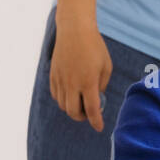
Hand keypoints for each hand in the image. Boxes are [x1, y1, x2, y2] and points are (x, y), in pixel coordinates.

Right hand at [49, 16, 112, 131]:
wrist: (74, 31)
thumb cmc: (95, 47)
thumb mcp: (106, 66)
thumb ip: (102, 85)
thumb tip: (96, 98)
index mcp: (88, 82)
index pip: (92, 109)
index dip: (96, 121)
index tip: (100, 128)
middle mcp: (72, 84)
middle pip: (73, 112)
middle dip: (82, 118)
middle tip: (89, 114)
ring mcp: (60, 80)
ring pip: (63, 106)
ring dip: (72, 109)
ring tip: (81, 103)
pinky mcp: (52, 76)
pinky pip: (56, 96)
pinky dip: (63, 100)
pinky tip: (71, 94)